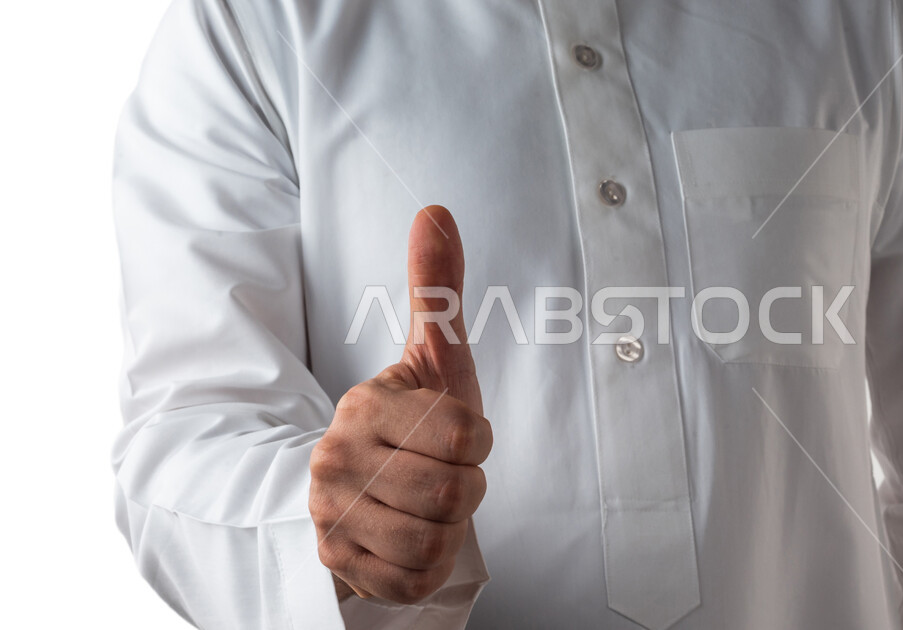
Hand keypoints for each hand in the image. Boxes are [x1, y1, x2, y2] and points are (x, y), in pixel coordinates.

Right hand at [309, 205, 490, 603]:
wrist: (375, 492)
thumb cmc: (418, 423)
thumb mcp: (436, 359)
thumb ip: (438, 290)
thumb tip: (436, 210)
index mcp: (363, 406)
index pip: (465, 436)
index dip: (478, 442)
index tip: (458, 436)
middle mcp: (334, 460)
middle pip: (454, 493)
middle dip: (467, 491)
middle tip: (443, 477)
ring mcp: (330, 515)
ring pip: (436, 542)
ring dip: (449, 530)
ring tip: (427, 507)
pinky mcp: (337, 564)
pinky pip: (413, 581)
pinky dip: (427, 568)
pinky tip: (411, 539)